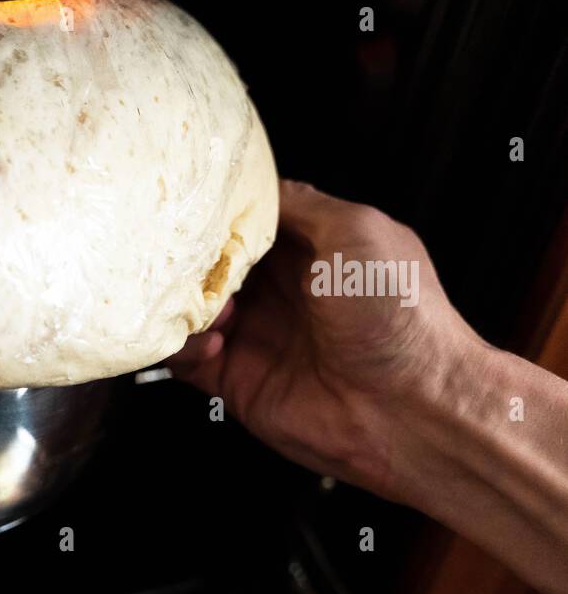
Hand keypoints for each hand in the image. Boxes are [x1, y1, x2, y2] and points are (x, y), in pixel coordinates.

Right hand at [168, 179, 483, 498]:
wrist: (409, 407)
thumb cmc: (400, 316)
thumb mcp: (356, 230)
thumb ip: (300, 203)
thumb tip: (253, 185)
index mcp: (309, 249)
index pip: (245, 220)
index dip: (218, 212)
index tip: (193, 204)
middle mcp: (278, 290)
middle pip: (208, 262)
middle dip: (190, 257)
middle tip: (183, 256)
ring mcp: (254, 334)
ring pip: (188, 308)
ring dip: (186, 303)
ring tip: (214, 308)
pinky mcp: (234, 378)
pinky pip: (184, 357)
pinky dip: (183, 347)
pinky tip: (215, 342)